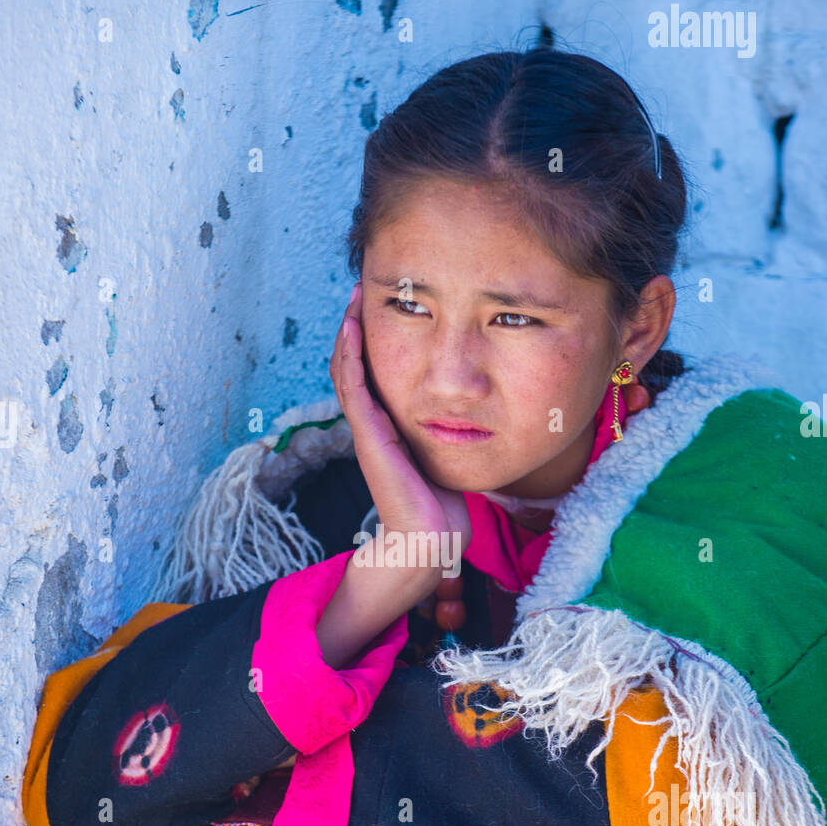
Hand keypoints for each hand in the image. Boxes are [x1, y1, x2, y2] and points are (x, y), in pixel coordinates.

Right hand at [330, 282, 470, 557]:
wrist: (431, 539)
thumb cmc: (443, 506)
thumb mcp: (449, 457)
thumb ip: (453, 433)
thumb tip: (477, 411)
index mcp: (391, 426)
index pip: (375, 371)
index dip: (375, 337)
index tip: (390, 302)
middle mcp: (374, 424)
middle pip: (357, 363)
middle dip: (359, 324)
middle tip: (364, 287)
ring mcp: (368, 429)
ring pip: (349, 369)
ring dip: (349, 331)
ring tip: (356, 296)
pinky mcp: (370, 436)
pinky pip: (354, 387)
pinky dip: (351, 355)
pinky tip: (354, 328)